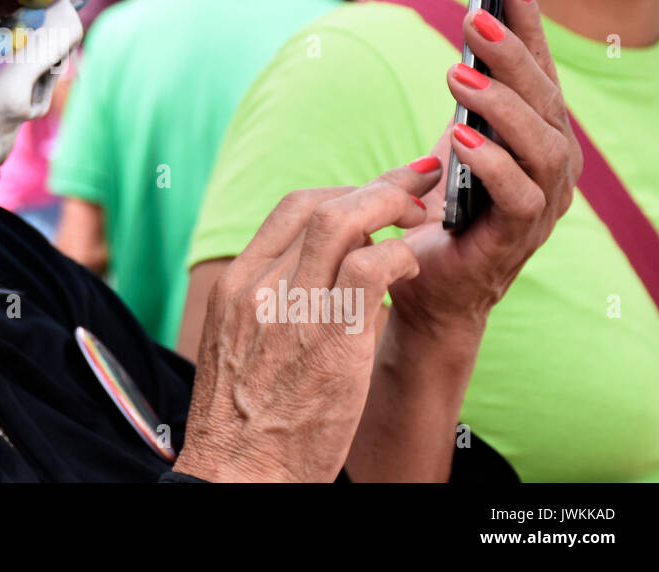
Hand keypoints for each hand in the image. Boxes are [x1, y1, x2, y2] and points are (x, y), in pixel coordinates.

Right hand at [175, 161, 439, 482]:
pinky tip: (412, 268)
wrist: (236, 473)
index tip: (372, 191)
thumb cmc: (242, 424)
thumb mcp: (235, 348)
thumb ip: (266, 306)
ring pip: (345, 223)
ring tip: (422, 219)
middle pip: (319, 205)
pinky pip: (373, 270)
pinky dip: (400, 257)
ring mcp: (294, 312)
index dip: (340, 191)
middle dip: (376, 186)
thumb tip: (307, 278)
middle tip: (416, 185)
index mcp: (235, 287)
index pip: (289, 210)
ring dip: (392, 208)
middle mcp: (260, 289)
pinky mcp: (332, 342)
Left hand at [392, 0, 581, 342]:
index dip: (529, 23)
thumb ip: (467, 102)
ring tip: (456, 75)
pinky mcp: (520, 236)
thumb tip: (465, 44)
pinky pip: (518, 194)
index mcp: (538, 134)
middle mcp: (553, 164)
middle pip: (543, 97)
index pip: (538, 69)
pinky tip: (458, 138)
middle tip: (473, 18)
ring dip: (499, 104)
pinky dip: (492, 162)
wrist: (424, 284)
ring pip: (539, 142)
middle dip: (511, 53)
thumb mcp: (452, 142)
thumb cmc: (438, 207)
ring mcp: (544, 202)